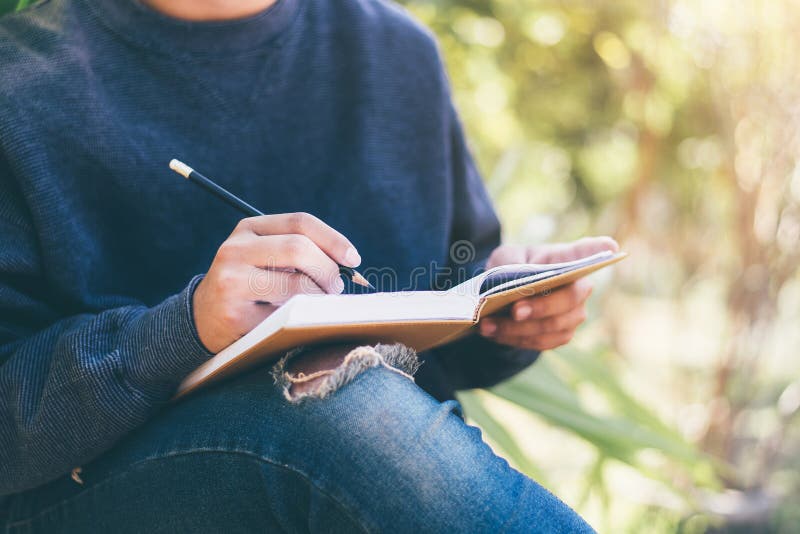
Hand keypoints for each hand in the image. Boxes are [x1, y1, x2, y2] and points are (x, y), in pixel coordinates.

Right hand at [193, 212, 360, 352]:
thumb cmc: (251, 284)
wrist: (203, 318)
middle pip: (299, 249)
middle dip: (328, 270)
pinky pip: (286, 315)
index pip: (300, 222)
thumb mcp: (266, 256)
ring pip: (297, 284)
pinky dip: (302, 317)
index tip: (353, 259)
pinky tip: (297, 318)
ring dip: (319, 297)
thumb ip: (300, 249)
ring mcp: (232, 282)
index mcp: (248, 229)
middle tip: (336, 287)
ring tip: (317, 303)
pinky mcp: (235, 315)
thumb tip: (348, 262)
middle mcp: (235, 250)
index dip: (333, 239)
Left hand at [478, 236, 618, 350]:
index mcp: (565, 259)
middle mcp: (578, 287)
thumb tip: (515, 282)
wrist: (504, 296)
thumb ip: (509, 264)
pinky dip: (515, 340)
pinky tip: (493, 333)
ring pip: (553, 326)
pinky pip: (541, 342)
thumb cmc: (510, 268)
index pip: (587, 253)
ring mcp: (574, 313)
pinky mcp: (561, 334)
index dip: (599, 251)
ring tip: (487, 325)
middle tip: (515, 310)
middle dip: (542, 308)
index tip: (611, 247)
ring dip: (518, 329)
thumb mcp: (504, 258)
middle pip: (570, 299)